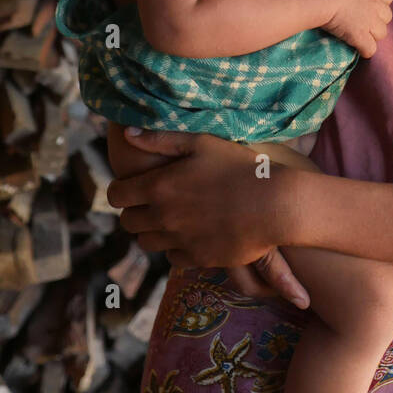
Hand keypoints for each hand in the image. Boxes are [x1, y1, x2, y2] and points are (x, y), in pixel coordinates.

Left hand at [105, 128, 310, 308]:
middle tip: (153, 201)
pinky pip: (172, 258)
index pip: (116, 195)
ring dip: (153, 230)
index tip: (132, 186)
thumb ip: (161, 139)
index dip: (121, 190)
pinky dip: (176, 247)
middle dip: (135, 211)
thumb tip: (128, 133)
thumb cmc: (240, 166)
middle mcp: (162, 217)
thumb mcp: (202, 142)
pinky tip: (191, 232)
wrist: (275, 204)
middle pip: (127, 222)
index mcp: (159, 186)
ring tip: (172, 217)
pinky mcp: (197, 258)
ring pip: (146, 242)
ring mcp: (179, 241)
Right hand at [319, 0, 392, 57]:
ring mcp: (370, 22)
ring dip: (372, 35)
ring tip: (359, 34)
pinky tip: (357, 48)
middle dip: (377, 19)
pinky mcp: (360, 36)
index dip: (381, 1)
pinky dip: (365, 50)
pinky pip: (370, 49)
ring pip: (381, 34)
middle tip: (362, 20)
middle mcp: (376, 5)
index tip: (369, 4)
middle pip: (387, 16)